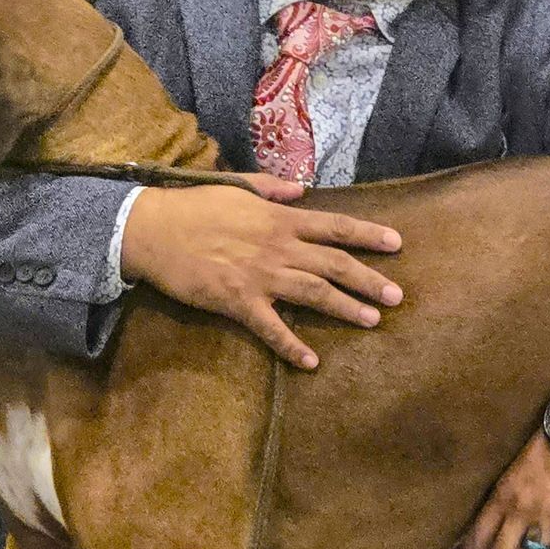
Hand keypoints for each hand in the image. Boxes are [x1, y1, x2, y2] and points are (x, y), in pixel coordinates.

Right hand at [119, 178, 402, 368]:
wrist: (152, 229)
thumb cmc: (193, 206)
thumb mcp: (236, 186)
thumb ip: (271, 188)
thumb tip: (301, 190)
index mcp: (279, 218)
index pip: (334, 226)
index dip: (367, 235)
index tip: (397, 244)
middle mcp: (277, 246)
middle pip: (334, 264)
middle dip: (369, 280)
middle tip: (397, 296)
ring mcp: (259, 275)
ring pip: (314, 293)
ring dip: (346, 308)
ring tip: (373, 321)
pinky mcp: (237, 301)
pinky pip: (271, 328)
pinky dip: (292, 346)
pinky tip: (311, 362)